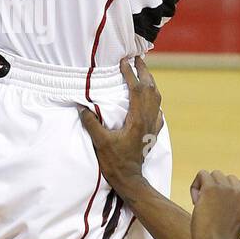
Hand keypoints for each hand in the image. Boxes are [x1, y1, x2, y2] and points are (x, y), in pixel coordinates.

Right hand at [78, 57, 163, 197]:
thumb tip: (82, 107)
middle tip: (138, 59)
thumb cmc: (115, 162)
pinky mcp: (152, 134)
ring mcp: (152, 127)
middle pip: (151, 90)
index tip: (123, 62)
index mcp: (137, 119)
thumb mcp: (100, 142)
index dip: (130, 74)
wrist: (130, 180)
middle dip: (145, 72)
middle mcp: (148, 120)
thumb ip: (91, 123)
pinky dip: (154, 102)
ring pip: (157, 99)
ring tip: (144, 73)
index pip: (136, 90)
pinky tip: (151, 102)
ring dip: (151, 84)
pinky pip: (157, 112)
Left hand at [189, 171, 239, 238]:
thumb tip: (236, 227)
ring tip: (202, 205)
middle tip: (211, 207)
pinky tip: (196, 201)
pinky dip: (196, 186)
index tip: (230, 197)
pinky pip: (202, 175)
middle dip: (218, 189)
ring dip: (206, 187)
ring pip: (214, 174)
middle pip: (228, 177)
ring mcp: (226, 189)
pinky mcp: (211, 188)